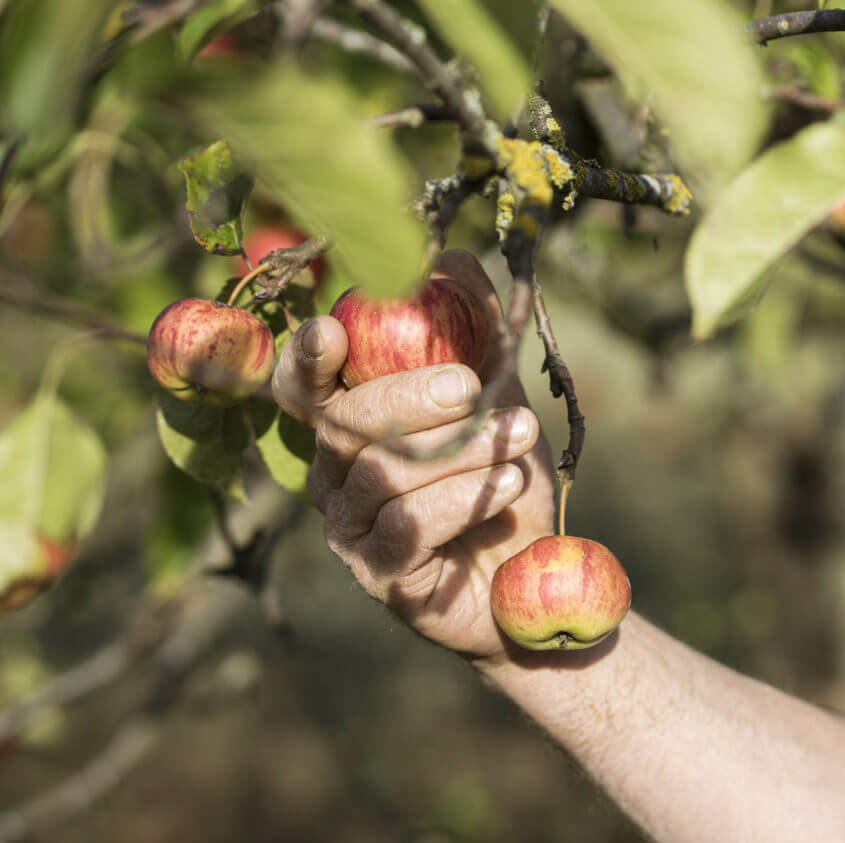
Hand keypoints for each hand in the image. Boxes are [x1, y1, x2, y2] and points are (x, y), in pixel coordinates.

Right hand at [272, 251, 555, 661]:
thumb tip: (451, 256)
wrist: (531, 567)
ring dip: (458, 449)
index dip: (306, 358)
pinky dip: (463, 499)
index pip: (304, 389)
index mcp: (352, 427)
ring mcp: (350, 529)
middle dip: (409, 397)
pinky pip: (404, 526)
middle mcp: (335, 476)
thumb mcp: (497, 397)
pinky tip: (510, 486)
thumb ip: (475, 332)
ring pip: (379, 472)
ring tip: (518, 436)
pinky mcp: (378, 575)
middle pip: (343, 424)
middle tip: (473, 386)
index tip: (332, 331)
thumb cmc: (502, 478)